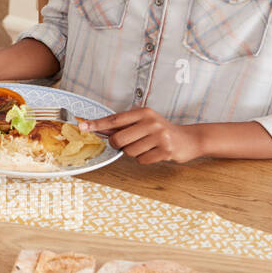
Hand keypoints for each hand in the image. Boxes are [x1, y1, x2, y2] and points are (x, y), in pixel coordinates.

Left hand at [82, 108, 204, 163]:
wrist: (189, 139)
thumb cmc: (160, 130)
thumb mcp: (142, 122)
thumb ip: (122, 126)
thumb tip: (97, 128)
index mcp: (143, 112)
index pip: (114, 120)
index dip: (97, 124)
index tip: (82, 127)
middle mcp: (151, 122)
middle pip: (118, 139)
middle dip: (118, 145)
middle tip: (128, 143)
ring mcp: (160, 136)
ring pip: (129, 152)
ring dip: (134, 152)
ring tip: (147, 146)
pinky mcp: (166, 151)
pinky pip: (142, 160)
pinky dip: (144, 159)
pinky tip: (154, 152)